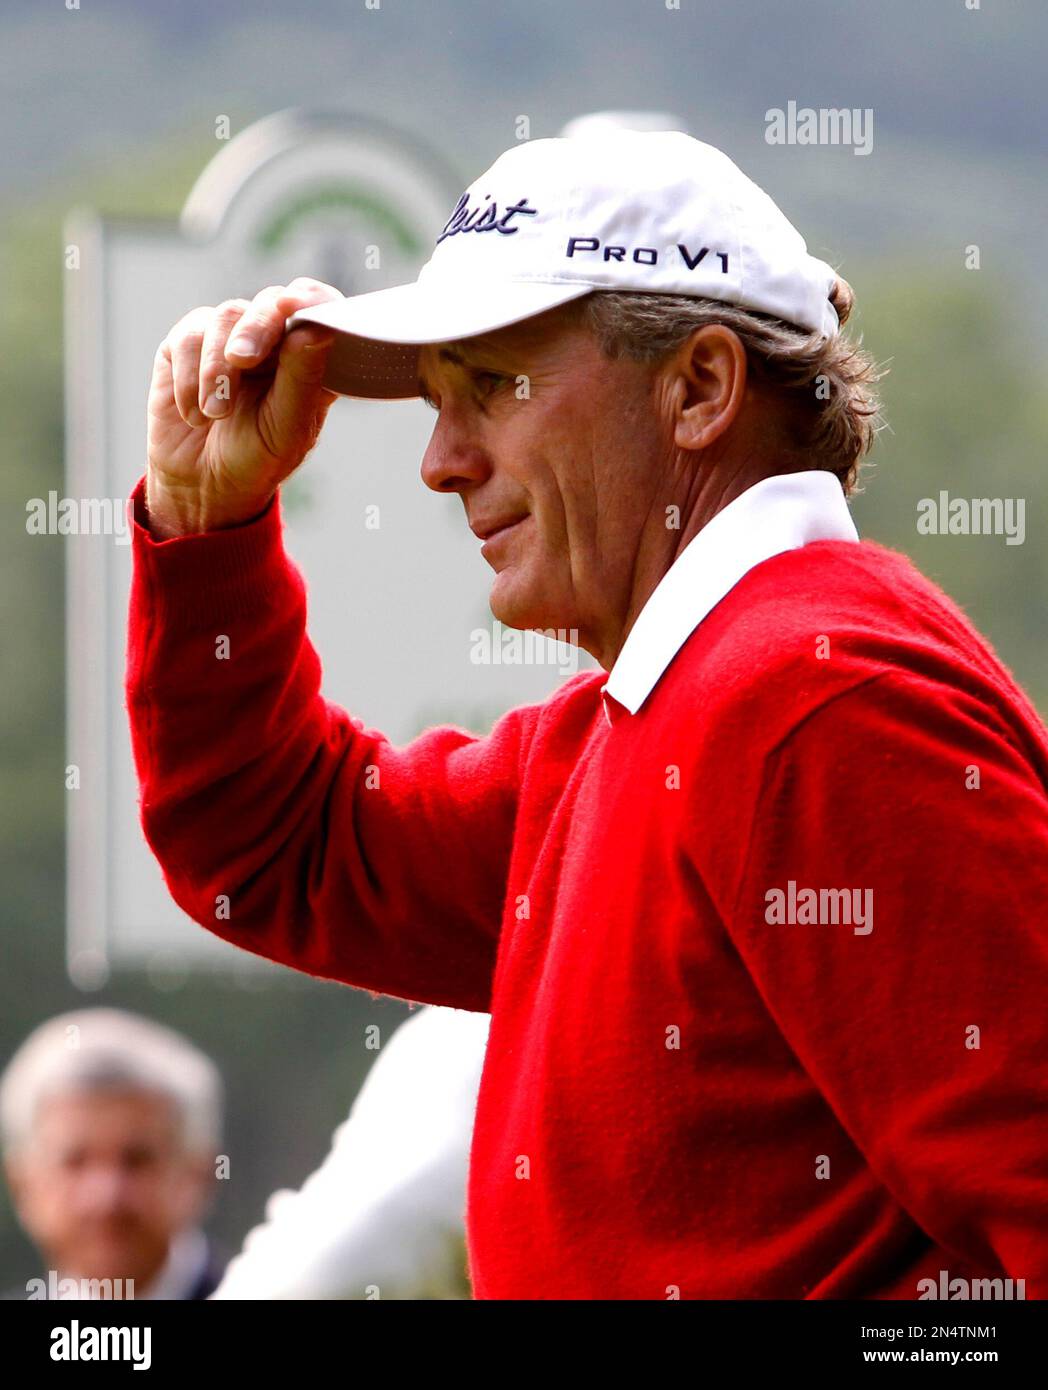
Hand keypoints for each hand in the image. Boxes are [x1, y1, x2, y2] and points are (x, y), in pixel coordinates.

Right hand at [145, 277, 343, 537]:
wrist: (202, 485)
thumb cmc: (257, 458)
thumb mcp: (286, 429)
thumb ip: (302, 379)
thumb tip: (316, 329)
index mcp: (311, 358)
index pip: (321, 308)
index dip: (313, 299)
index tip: (294, 306)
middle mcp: (274, 340)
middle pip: (270, 304)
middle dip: (255, 329)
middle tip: (241, 360)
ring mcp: (230, 337)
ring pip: (225, 317)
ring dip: (216, 369)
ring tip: (215, 414)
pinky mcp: (188, 343)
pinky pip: (188, 338)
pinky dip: (188, 378)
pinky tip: (194, 415)